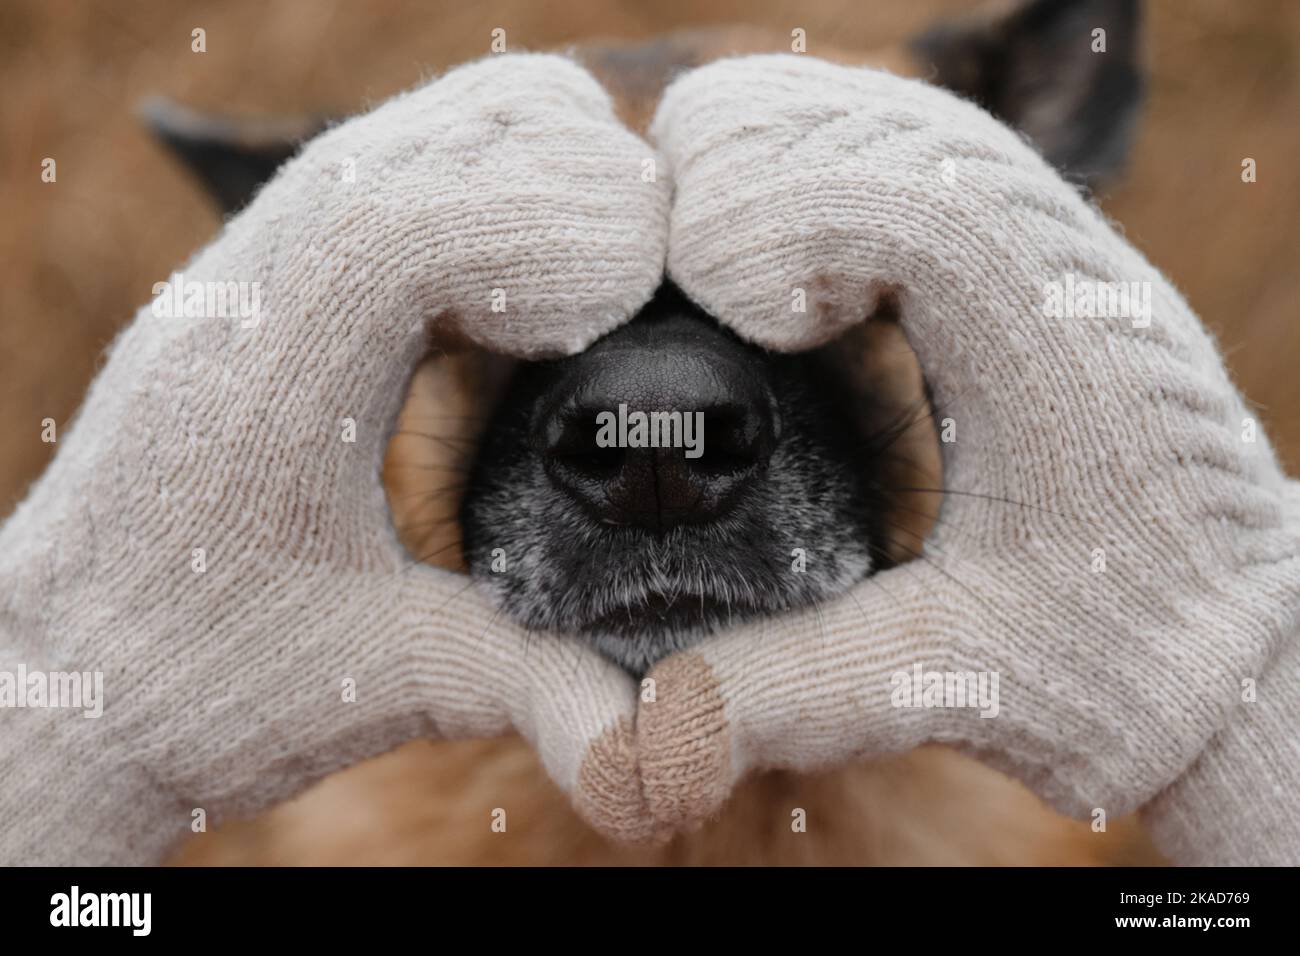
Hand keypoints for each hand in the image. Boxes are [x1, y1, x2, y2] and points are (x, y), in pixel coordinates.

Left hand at [0, 53, 668, 862]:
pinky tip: (523, 288)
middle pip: (429, 135)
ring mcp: (258, 265)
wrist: (75, 667)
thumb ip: (529, 681)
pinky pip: (397, 175)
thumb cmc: (198, 677)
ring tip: (598, 279)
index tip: (630, 294)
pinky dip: (484, 197)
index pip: (403, 226)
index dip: (539, 233)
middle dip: (561, 181)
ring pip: (415, 135)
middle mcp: (250, 289)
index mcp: (265, 379)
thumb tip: (661, 732)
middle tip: (642, 278)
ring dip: (526, 176)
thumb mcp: (378, 679)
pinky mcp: (278, 271)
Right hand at [635, 55, 1299, 841]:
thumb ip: (795, 694)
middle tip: (664, 249)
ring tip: (697, 245)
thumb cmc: (1121, 660)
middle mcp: (1062, 272)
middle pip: (887, 127)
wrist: (1229, 638)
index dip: (790, 214)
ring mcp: (1042, 253)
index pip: (918, 198)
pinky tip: (764, 255)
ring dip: (776, 160)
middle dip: (753, 164)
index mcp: (1058, 354)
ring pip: (892, 125)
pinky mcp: (1015, 262)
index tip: (720, 296)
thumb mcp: (952, 684)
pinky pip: (901, 162)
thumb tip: (644, 730)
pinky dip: (812, 179)